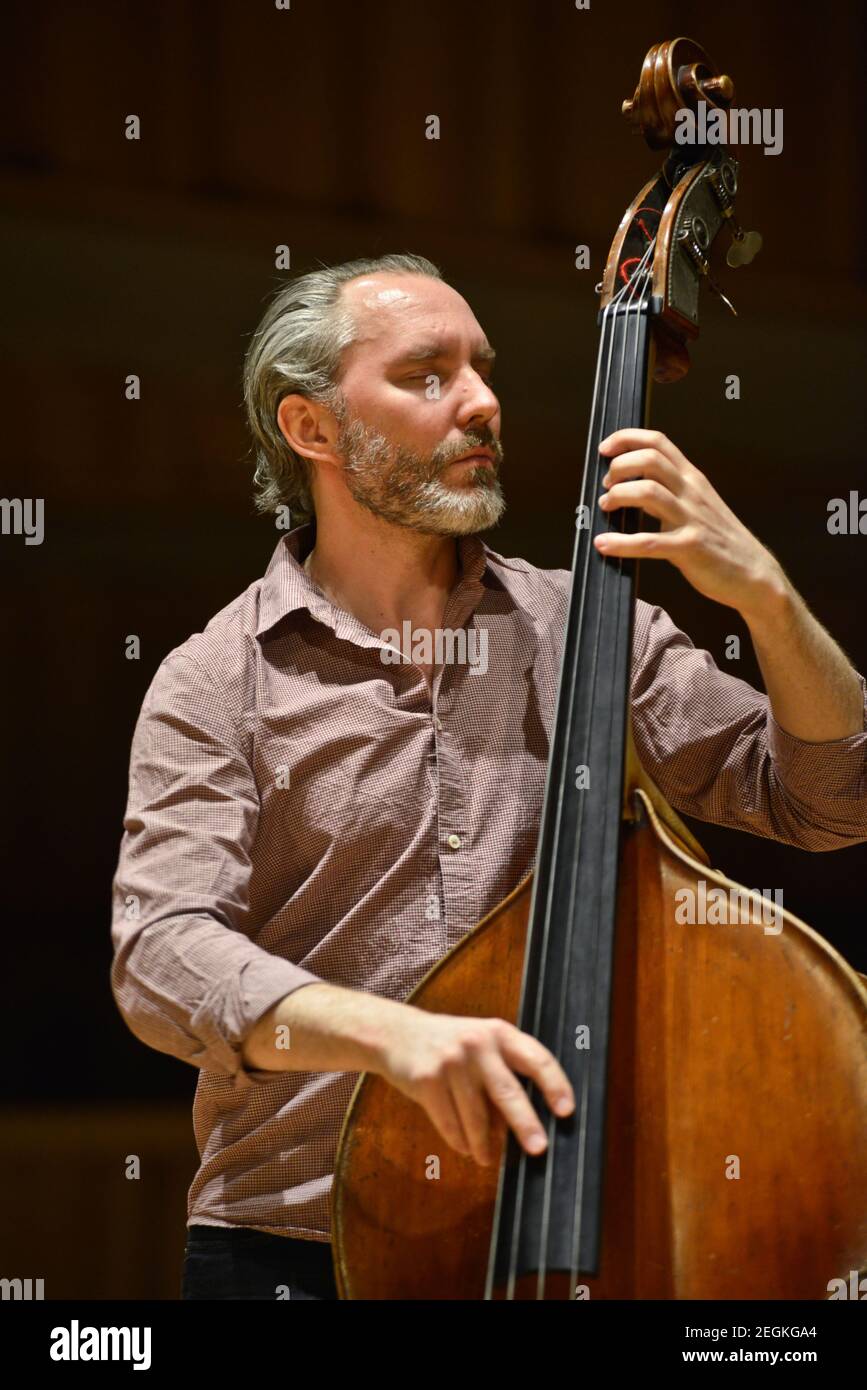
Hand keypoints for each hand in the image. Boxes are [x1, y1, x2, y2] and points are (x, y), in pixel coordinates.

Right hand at [376, 1006, 574, 1166]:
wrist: (397, 1034)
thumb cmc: (451, 1046)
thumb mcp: (482, 1045)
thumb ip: (504, 1073)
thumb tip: (526, 1125)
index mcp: (500, 1033)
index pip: (536, 1059)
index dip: (555, 1085)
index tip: (566, 1111)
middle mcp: (477, 1044)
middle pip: (508, 1092)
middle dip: (525, 1124)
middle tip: (538, 1149)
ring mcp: (450, 1061)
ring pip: (476, 1116)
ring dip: (484, 1145)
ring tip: (488, 1159)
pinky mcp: (426, 1080)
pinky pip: (449, 1122)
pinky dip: (460, 1141)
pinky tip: (465, 1147)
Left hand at [594, 428, 785, 616]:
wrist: (753, 572)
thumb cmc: (719, 540)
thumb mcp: (696, 504)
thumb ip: (668, 491)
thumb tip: (631, 485)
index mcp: (692, 479)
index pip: (659, 443)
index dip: (627, 439)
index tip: (605, 448)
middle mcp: (692, 493)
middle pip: (650, 460)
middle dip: (619, 466)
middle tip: (606, 485)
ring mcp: (692, 519)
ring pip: (648, 492)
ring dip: (618, 496)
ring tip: (606, 507)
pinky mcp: (689, 547)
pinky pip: (649, 542)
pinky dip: (621, 544)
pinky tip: (604, 545)